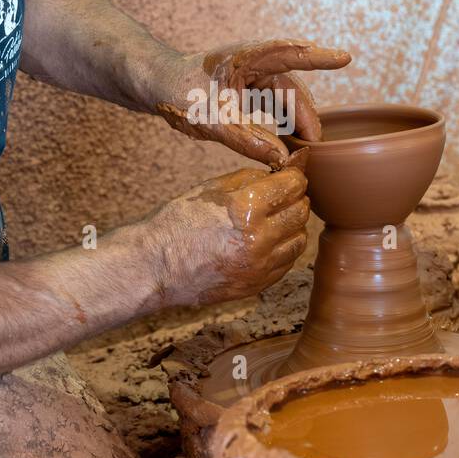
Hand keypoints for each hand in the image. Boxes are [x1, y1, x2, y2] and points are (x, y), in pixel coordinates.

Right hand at [139, 154, 309, 307]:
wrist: (157, 266)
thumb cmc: (179, 222)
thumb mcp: (211, 188)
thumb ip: (249, 178)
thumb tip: (278, 172)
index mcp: (247, 208)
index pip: (292, 185)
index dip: (293, 176)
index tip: (288, 176)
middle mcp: (259, 238)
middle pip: (301, 211)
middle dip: (295, 199)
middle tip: (281, 196)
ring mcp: (260, 265)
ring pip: (299, 239)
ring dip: (292, 225)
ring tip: (275, 219)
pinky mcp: (257, 284)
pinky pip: (287, 262)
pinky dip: (284, 248)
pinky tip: (268, 241)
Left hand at [155, 38, 351, 167]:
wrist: (152, 84)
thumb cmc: (176, 91)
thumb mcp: (211, 120)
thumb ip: (247, 140)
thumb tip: (282, 159)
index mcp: (247, 58)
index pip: (289, 53)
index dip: (318, 57)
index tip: (344, 58)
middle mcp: (254, 63)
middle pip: (292, 88)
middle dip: (307, 116)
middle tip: (315, 147)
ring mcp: (252, 76)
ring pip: (285, 99)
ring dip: (296, 122)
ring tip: (305, 150)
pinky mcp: (247, 90)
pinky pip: (274, 106)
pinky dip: (282, 124)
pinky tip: (287, 145)